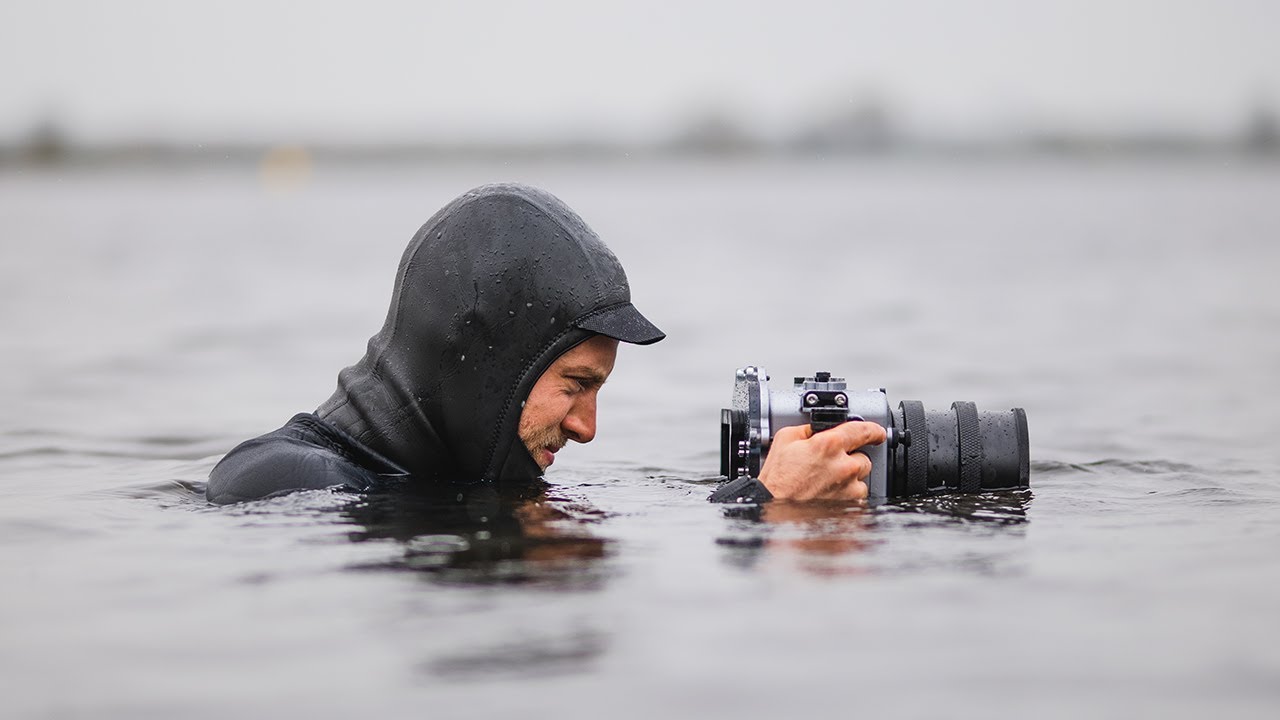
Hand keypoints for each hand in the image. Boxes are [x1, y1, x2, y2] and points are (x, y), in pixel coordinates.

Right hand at [757, 421, 886, 500]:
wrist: (773, 505)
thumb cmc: (777, 479)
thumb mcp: (785, 439)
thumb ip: (808, 429)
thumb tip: (818, 428)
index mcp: (829, 445)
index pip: (864, 430)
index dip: (873, 430)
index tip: (876, 433)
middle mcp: (843, 467)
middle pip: (864, 458)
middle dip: (850, 460)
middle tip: (832, 465)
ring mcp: (848, 489)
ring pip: (861, 479)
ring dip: (850, 479)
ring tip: (828, 483)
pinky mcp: (849, 506)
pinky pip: (857, 498)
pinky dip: (847, 496)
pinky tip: (830, 495)